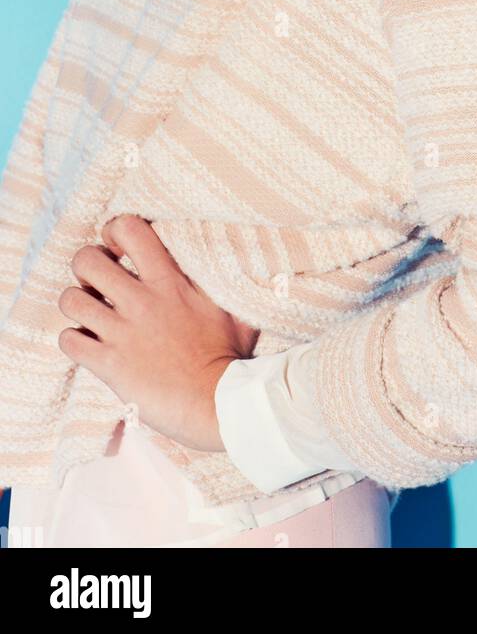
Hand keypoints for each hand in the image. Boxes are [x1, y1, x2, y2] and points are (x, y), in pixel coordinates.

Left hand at [57, 214, 260, 451]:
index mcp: (171, 281)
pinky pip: (69, 341)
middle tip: (98, 283)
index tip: (119, 248)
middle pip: (87, 260)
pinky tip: (89, 344)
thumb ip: (226, 285)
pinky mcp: (110, 365)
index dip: (114, 232)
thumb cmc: (232, 358)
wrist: (219, 404)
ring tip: (90, 313)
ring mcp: (122, 333)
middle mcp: (141, 301)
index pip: (129, 229)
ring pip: (70, 300)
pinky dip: (73, 340)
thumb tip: (250, 266)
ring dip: (76, 304)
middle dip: (86, 268)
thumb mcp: (234, 310)